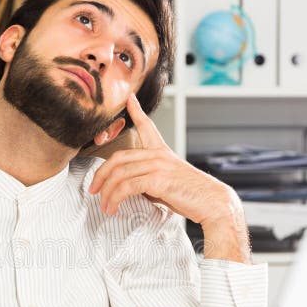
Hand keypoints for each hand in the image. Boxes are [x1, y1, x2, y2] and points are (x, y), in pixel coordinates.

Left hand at [88, 93, 250, 262]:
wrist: (213, 203)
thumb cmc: (192, 196)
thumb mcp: (168, 183)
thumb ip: (148, 179)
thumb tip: (130, 188)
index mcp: (162, 152)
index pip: (147, 127)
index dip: (136, 111)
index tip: (129, 99)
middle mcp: (158, 155)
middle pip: (118, 158)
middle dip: (100, 175)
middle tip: (93, 189)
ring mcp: (158, 165)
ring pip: (119, 174)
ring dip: (107, 193)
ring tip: (104, 206)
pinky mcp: (158, 179)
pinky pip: (126, 186)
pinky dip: (115, 198)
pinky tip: (113, 207)